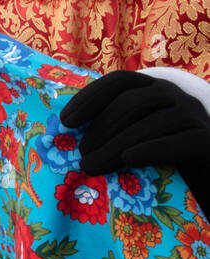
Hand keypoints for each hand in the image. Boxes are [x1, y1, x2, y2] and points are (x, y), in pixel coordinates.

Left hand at [61, 70, 209, 212]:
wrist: (204, 176)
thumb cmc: (161, 157)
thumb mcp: (133, 136)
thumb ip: (110, 129)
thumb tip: (63, 136)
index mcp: (153, 88)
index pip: (118, 82)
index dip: (90, 97)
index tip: (65, 121)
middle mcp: (174, 95)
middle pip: (131, 103)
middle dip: (100, 129)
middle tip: (80, 154)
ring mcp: (193, 115)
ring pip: (150, 124)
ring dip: (114, 145)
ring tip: (90, 166)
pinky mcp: (207, 140)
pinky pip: (178, 141)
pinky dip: (150, 149)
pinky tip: (129, 160)